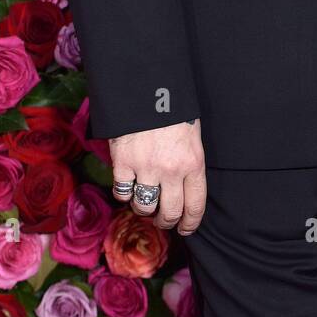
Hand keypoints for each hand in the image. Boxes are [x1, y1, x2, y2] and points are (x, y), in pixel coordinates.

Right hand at [109, 120, 206, 234]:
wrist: (148, 87)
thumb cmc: (173, 110)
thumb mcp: (192, 136)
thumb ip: (190, 164)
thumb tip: (184, 191)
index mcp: (194, 162)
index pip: (195, 206)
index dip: (190, 223)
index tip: (185, 228)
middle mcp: (171, 170)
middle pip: (169, 212)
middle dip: (166, 221)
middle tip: (162, 219)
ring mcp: (146, 167)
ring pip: (144, 206)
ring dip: (144, 208)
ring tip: (144, 201)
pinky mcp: (123, 162)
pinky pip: (122, 192)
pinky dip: (124, 194)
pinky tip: (128, 186)